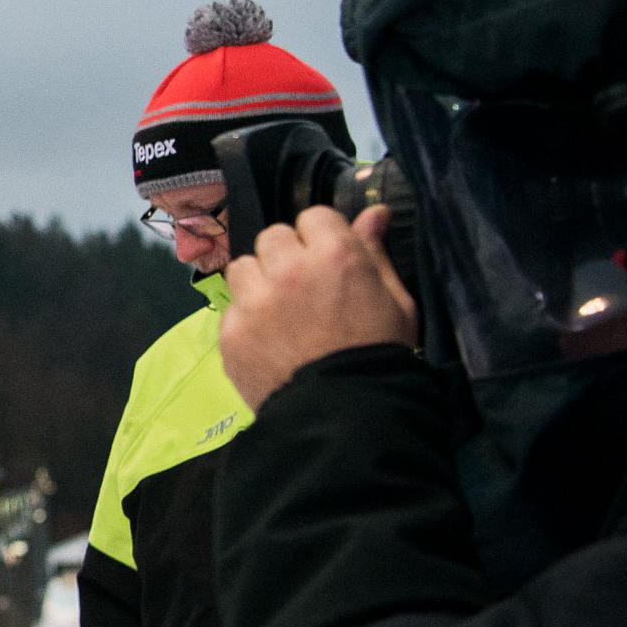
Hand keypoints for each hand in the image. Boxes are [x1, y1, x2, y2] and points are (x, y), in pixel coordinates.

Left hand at [217, 204, 415, 411]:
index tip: (328, 260)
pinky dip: (245, 320)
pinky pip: (231, 309)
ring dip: (258, 281)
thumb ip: (376, 252)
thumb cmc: (380, 353)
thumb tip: (374, 212)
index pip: (314, 216)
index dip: (321, 237)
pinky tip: (267, 340)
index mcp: (334, 254)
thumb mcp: (395, 300)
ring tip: (279, 311)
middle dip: (286, 255)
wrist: (344, 414)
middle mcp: (288, 270)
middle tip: (302, 286)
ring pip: (243, 267)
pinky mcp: (231, 332)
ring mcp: (254, 301)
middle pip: (273, 237)